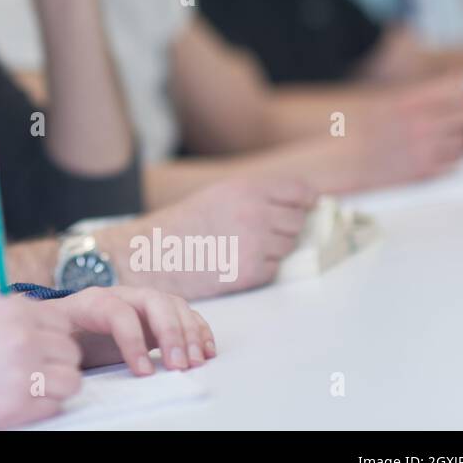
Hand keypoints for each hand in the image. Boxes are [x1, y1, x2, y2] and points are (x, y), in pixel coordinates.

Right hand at [0, 291, 81, 429]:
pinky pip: (54, 407)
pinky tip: (13, 405)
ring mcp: (22, 371)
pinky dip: (40, 409)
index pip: (62, 322)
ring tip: (26, 391)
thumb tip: (32, 312)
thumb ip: (2, 308)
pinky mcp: (17, 405)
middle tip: (30, 374)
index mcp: (10, 309)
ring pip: (71, 380)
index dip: (51, 339)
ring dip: (53, 388)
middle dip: (54, 363)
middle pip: (70, 351)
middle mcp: (21, 335)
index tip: (38, 351)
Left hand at [46, 285, 215, 374]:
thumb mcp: (52, 338)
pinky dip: (199, 330)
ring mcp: (141, 303)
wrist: (61, 324)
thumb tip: (66, 366)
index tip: (143, 372)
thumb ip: (61, 346)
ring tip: (194, 361)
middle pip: (153, 301)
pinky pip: (183, 314)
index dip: (133, 341)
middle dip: (170, 333)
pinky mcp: (156, 316)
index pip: (118, 311)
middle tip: (179, 365)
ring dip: (189, 333)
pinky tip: (205, 351)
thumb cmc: (59, 334)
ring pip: (172, 305)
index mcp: (91, 301)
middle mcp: (121, 296)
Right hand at [103, 178, 316, 297]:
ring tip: (242, 247)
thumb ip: (258, 196)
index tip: (307, 207)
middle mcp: (255, 214)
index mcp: (247, 189)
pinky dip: (261, 269)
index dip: (306, 201)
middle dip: (286, 228)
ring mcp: (255, 244)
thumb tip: (302, 204)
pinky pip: (274, 269)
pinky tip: (235, 262)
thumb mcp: (220, 195)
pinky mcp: (250, 272)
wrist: (156, 254)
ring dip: (274, 249)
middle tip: (260, 232)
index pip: (300, 192)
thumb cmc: (184, 224)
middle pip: (298, 222)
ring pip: (289, 247)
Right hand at [340, 73, 462, 185]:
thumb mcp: (384, 106)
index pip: (460, 92)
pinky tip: (427, 158)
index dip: (461, 98)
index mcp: (408, 102)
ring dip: (453, 141)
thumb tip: (452, 88)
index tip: (456, 102)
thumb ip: (418, 99)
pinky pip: (452, 164)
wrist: (338, 165)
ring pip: (462, 141)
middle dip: (460, 119)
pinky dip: (446, 161)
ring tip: (432, 143)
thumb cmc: (356, 136)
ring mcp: (424, 148)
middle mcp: (420, 123)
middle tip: (447, 124)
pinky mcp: (424, 171)